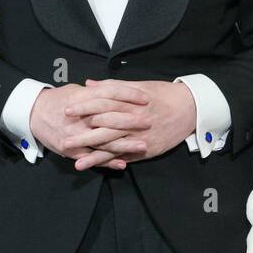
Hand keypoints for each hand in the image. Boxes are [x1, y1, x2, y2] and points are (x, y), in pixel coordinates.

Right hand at [30, 82, 150, 170]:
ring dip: (125, 145)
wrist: (32, 114)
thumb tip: (115, 87)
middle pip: (110, 118)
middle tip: (150, 122)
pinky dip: (107, 161)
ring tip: (143, 146)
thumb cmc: (57, 100)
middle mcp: (80, 116)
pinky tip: (123, 163)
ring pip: (104, 141)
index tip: (146, 98)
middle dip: (131, 121)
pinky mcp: (72, 150)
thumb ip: (96, 90)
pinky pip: (92, 157)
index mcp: (83, 97)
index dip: (129, 94)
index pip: (110, 92)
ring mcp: (76, 135)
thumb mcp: (76, 90)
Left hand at [70, 78, 196, 170]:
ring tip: (77, 163)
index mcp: (128, 102)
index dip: (83, 107)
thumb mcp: (137, 86)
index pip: (101, 104)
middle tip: (63, 141)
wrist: (189, 108)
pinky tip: (100, 168)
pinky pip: (127, 156)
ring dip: (94, 156)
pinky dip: (113, 163)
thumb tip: (89, 84)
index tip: (67, 110)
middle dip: (83, 136)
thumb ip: (112, 87)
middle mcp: (133, 120)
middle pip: (103, 129)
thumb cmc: (162, 94)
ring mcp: (140, 137)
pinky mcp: (147, 149)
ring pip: (114, 147)